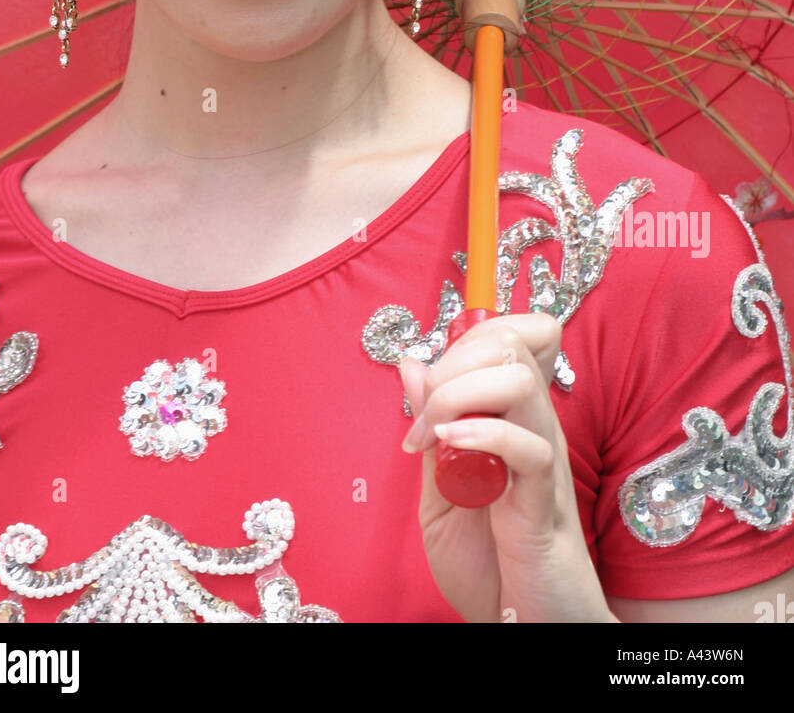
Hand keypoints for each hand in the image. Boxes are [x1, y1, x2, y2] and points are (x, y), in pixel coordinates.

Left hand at [399, 312, 617, 623]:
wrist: (521, 624)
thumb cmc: (487, 564)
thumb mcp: (440, 490)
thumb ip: (431, 428)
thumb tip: (412, 364)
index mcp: (512, 417)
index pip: (509, 333)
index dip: (468, 338)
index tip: (431, 385)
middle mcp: (534, 427)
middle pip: (511, 342)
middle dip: (453, 360)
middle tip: (424, 416)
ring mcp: (543, 462)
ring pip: (520, 379)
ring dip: (460, 395)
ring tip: (435, 437)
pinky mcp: (545, 506)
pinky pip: (532, 449)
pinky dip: (483, 436)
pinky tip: (451, 452)